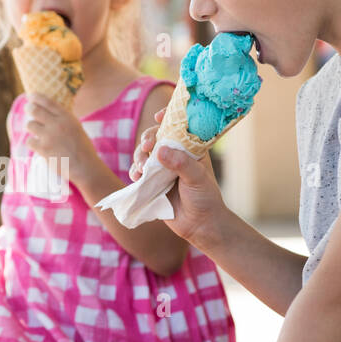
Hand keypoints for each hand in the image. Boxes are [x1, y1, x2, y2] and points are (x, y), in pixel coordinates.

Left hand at [25, 93, 102, 185]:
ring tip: (38, 132)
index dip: (37, 97)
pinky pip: (29, 141)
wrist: (84, 167)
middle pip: (35, 110)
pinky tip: (39, 145)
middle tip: (28, 108)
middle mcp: (57, 124)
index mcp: (67, 117)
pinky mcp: (43, 149)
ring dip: (32, 128)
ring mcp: (49, 136)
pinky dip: (33, 143)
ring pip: (30, 125)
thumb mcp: (76, 127)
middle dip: (29, 108)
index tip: (30, 96)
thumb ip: (63, 120)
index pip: (48, 102)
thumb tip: (46, 113)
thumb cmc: (82, 148)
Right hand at [130, 107, 231, 250]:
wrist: (199, 225)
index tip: (159, 116)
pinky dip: (135, 172)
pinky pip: (139, 172)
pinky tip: (137, 178)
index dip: (168, 117)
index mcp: (190, 149)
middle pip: (156, 137)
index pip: (179, 126)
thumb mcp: (197, 178)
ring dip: (139, 157)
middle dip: (147, 139)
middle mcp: (175, 155)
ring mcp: (163, 169)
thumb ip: (180, 163)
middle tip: (146, 147)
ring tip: (142, 169)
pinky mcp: (153, 182)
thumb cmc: (205, 198)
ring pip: (144, 154)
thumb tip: (159, 150)